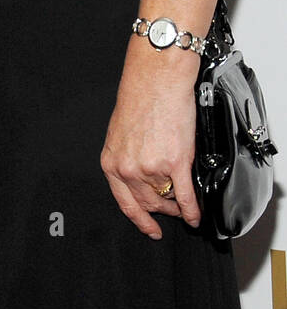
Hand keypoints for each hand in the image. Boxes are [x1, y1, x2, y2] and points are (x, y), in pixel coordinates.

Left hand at [100, 52, 201, 238]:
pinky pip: (187, 197)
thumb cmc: (139, 98)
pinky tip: (196, 215)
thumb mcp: (120, 133)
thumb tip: (141, 176)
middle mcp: (129, 168)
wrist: (156, 79)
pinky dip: (193, 210)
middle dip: (163, 209)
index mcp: (112, 161)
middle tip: (173, 209)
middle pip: (149, 203)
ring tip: (185, 204)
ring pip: (169, 199)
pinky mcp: (175, 163)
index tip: (150, 228)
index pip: (125, 203)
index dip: (140, 220)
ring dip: (178, 205)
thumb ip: (127, 157)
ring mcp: (152, 168)